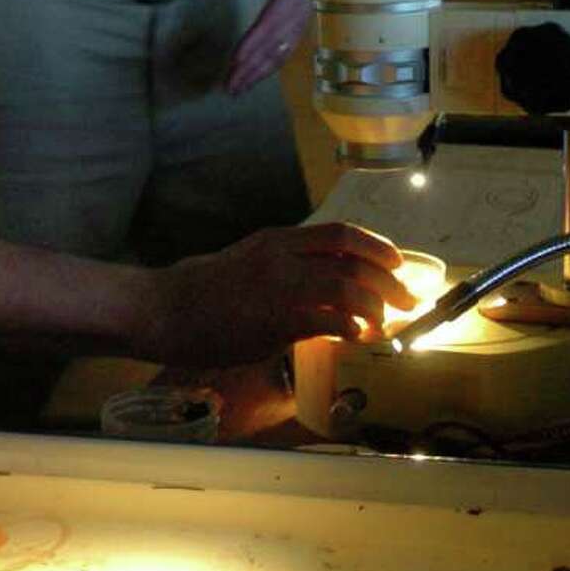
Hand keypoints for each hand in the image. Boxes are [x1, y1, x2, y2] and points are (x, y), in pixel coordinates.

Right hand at [146, 222, 415, 367]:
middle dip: (390, 280)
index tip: (398, 264)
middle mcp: (283, 256)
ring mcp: (280, 286)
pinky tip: (357, 337)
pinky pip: (329, 318)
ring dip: (377, 305)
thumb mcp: (244, 263)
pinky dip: (351, 327)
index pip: (342, 233)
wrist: (163, 308)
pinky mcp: (275, 319)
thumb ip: (281, 270)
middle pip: (354, 259)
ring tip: (386, 323)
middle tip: (407, 300)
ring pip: (349, 285)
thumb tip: (314, 287)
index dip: (378, 248)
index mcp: (277, 241)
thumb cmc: (198, 293)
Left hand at [225, 0, 312, 94]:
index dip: (250, 47)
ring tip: (240, 89)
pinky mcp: (301, 23)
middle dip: (250, 70)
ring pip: (280, 54)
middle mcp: (297, 16)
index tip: (234, 64)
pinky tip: (260, 74)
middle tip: (230, 88)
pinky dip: (273, 66)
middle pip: (271, 49)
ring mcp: (301, 22)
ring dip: (260, 73)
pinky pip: (287, 50)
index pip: (266, 28)